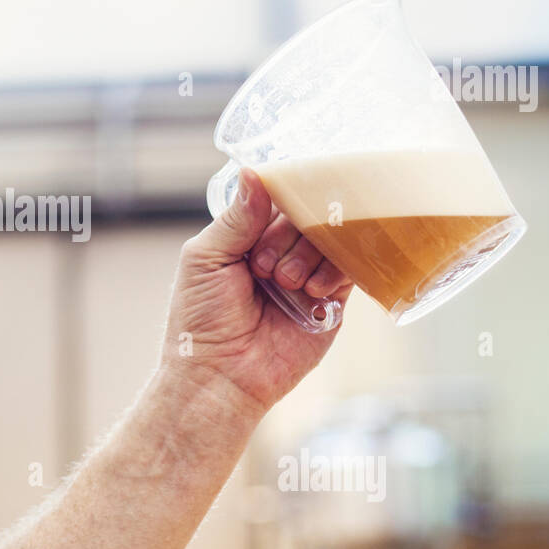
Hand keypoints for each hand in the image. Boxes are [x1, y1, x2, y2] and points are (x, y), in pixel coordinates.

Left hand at [158, 167, 353, 420]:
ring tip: (286, 283)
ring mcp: (307, 276)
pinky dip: (334, 271)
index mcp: (246, 237)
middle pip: (306, 214)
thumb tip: (254, 171)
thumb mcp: (206, 260)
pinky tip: (312, 290)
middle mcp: (279, 252)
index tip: (290, 195)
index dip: (284, 195)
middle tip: (263, 267)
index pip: (276, 199)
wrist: (220, 377)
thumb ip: (236, 219)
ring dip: (309, 254)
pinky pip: (349, 270)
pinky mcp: (331, 303)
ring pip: (329, 238)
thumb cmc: (200, 321)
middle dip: (289, 234)